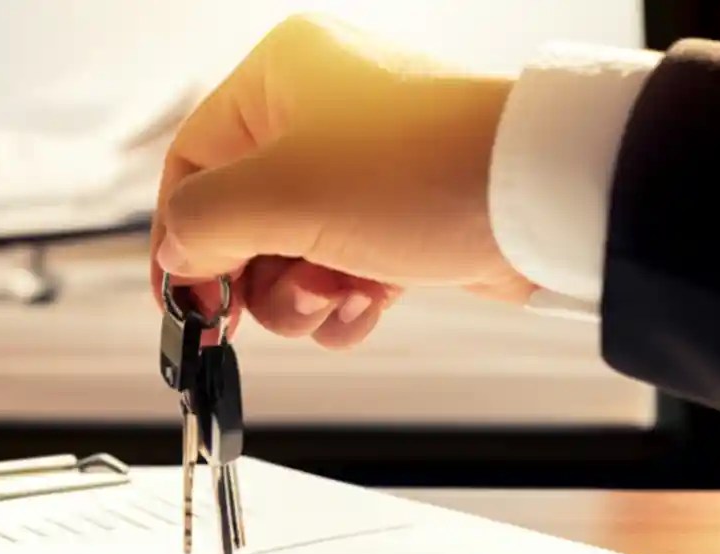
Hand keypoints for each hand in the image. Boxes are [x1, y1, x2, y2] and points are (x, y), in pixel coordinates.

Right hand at [149, 14, 537, 348]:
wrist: (545, 202)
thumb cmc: (426, 169)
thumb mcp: (285, 193)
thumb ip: (205, 223)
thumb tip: (175, 252)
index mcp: (280, 77)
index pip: (192, 160)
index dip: (179, 235)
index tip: (179, 296)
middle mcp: (317, 114)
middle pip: (240, 218)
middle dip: (254, 275)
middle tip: (255, 311)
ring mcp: (361, 169)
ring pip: (287, 255)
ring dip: (301, 296)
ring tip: (334, 294)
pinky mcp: (397, 216)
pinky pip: (338, 269)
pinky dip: (344, 300)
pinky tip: (367, 303)